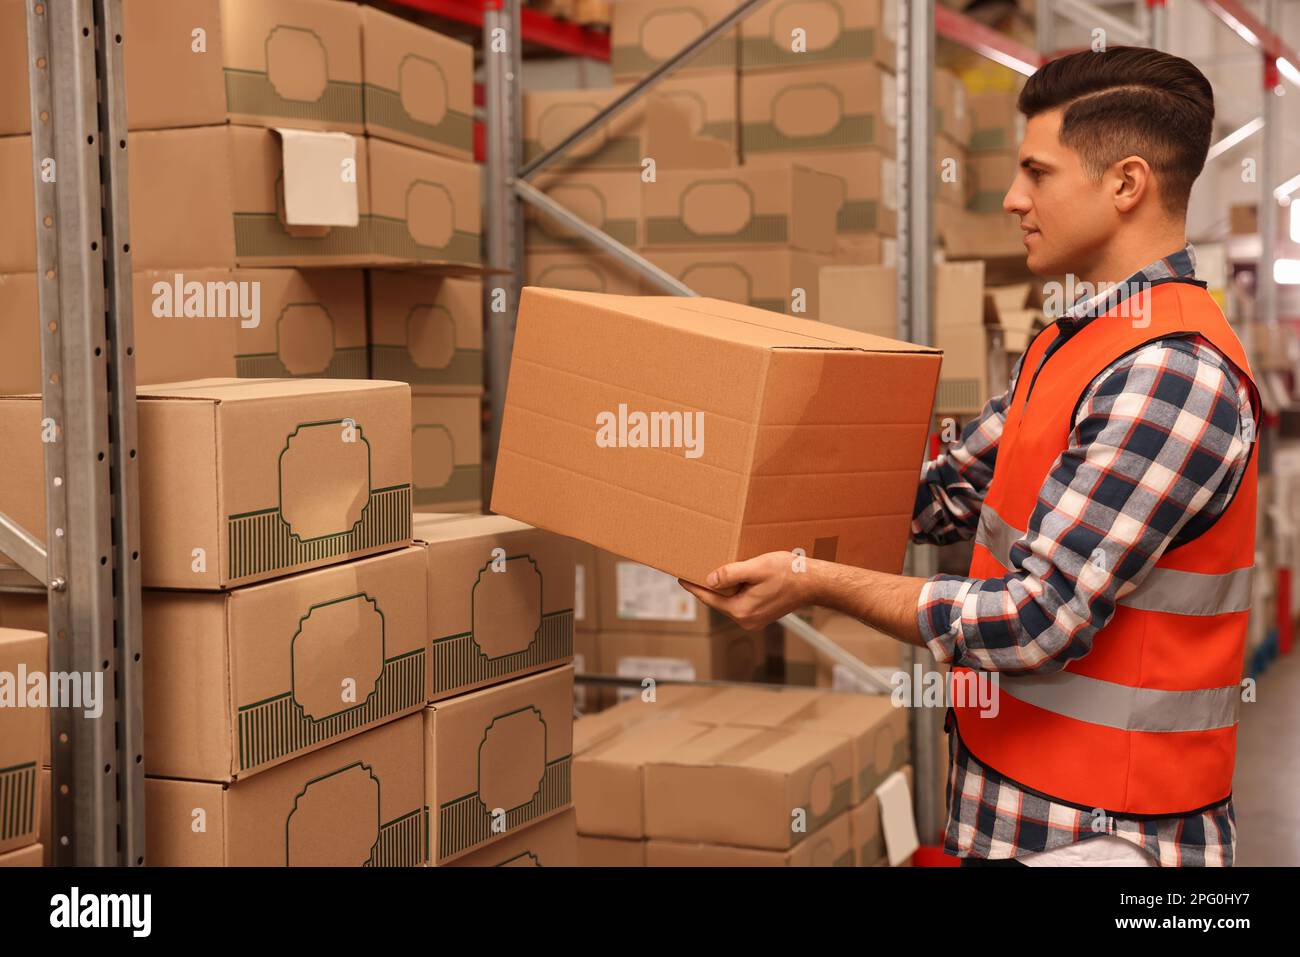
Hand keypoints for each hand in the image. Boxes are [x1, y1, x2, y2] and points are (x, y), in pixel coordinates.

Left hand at [678, 551, 814, 631]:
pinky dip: (733, 590)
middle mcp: (745, 620)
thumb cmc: (788, 573)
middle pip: (717, 601)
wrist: (813, 583)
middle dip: (706, 586)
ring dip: (721, 587)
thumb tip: (709, 580)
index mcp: (742, 610)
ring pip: (728, 601)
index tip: (680, 577)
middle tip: (692, 570)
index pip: (709, 598)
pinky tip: (733, 578)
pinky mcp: (760, 615)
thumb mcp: (757, 568)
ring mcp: (753, 619)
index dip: (693, 586)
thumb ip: (731, 574)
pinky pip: (739, 602)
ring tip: (711, 571)